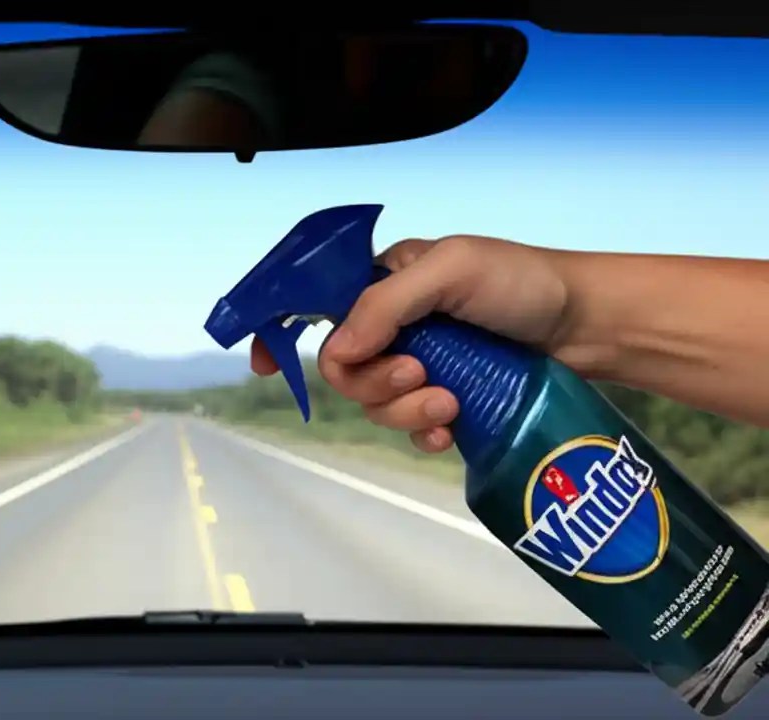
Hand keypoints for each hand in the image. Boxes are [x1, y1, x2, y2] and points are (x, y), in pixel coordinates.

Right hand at [251, 235, 572, 452]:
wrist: (589, 325)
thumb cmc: (524, 282)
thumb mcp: (450, 271)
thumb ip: (386, 304)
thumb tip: (337, 350)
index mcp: (385, 283)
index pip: (316, 304)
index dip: (281, 331)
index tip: (263, 364)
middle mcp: (395, 324)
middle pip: (344, 369)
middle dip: (376, 382)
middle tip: (421, 376)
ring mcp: (420, 364)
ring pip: (376, 404)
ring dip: (406, 410)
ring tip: (452, 402)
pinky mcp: (447, 399)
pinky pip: (411, 428)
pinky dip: (424, 433)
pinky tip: (451, 430)